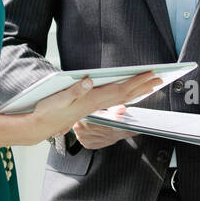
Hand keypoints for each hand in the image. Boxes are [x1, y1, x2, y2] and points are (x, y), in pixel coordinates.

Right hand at [18, 72, 162, 146]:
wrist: (39, 125)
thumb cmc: (47, 111)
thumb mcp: (58, 99)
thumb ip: (74, 90)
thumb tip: (90, 80)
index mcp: (92, 100)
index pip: (120, 90)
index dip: (136, 82)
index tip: (150, 75)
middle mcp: (97, 103)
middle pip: (126, 94)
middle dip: (143, 86)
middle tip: (160, 78)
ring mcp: (95, 105)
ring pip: (122, 98)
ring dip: (137, 90)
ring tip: (150, 84)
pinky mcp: (90, 106)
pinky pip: (114, 100)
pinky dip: (125, 94)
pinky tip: (130, 92)